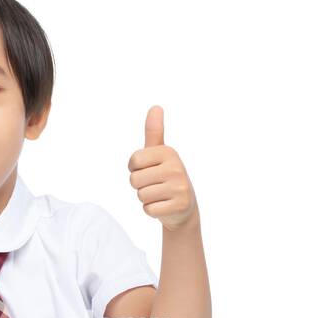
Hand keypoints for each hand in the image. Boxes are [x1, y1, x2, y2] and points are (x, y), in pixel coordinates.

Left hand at [127, 105, 197, 230]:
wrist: (184, 207)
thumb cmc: (166, 176)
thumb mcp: (159, 153)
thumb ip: (154, 132)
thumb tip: (156, 106)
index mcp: (169, 152)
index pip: (133, 161)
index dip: (135, 169)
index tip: (149, 170)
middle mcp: (176, 167)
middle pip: (134, 180)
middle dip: (140, 186)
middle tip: (156, 185)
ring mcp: (180, 187)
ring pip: (141, 195)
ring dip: (146, 198)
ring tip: (160, 195)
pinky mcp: (179, 206)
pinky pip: (149, 209)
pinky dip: (152, 211)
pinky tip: (164, 206)